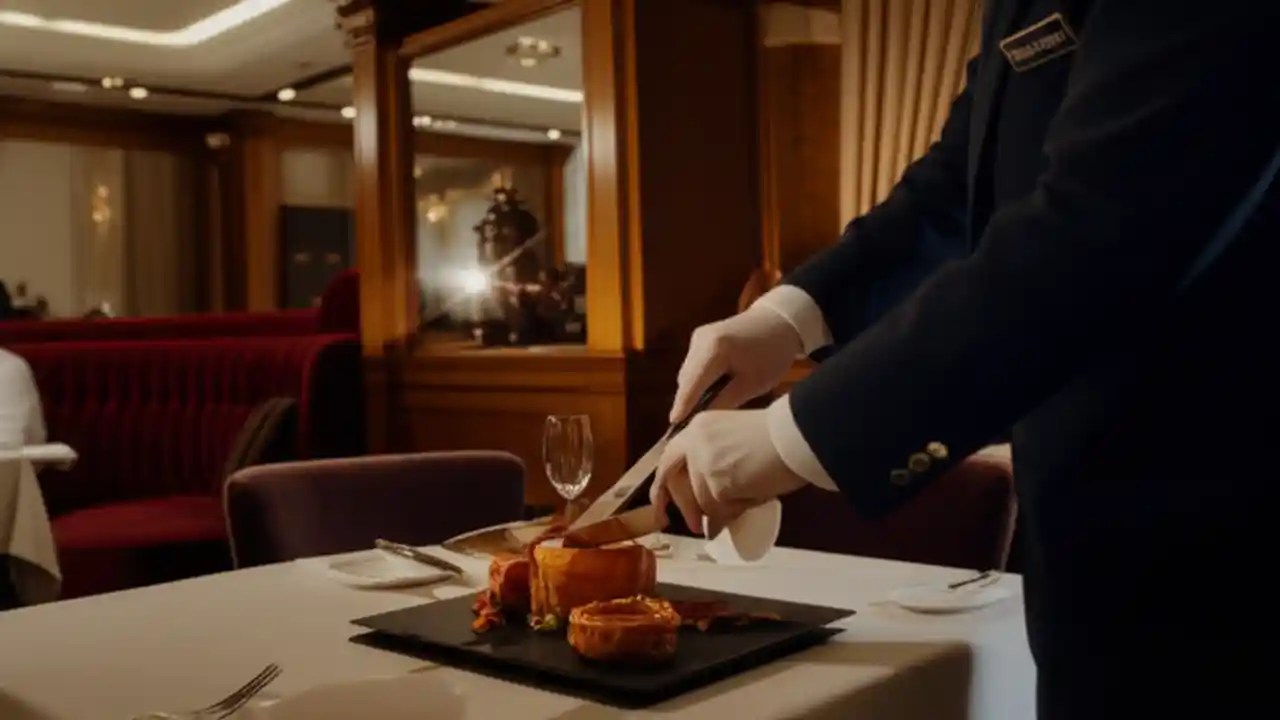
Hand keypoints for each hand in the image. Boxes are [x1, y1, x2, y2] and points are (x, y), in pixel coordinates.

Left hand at [651, 409, 807, 532]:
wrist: (798, 436)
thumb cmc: (780, 438)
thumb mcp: (736, 443)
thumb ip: (715, 464)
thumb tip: (707, 506)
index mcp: (699, 427)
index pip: (670, 459)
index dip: (664, 486)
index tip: (660, 507)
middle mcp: (695, 441)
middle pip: (674, 482)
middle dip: (682, 507)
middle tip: (694, 527)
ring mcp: (703, 463)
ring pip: (702, 502)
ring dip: (722, 510)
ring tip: (751, 497)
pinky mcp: (716, 484)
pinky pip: (720, 511)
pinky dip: (734, 514)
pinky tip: (754, 498)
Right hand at [669, 307, 801, 422]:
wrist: (778, 321)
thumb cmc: (772, 354)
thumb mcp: (752, 384)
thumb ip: (724, 402)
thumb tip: (701, 419)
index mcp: (715, 349)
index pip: (692, 384)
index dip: (682, 407)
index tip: (674, 426)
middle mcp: (700, 340)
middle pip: (686, 379)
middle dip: (687, 401)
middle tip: (689, 426)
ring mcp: (698, 337)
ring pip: (688, 372)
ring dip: (692, 390)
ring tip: (700, 411)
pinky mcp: (700, 337)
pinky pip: (693, 365)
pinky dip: (698, 380)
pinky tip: (708, 392)